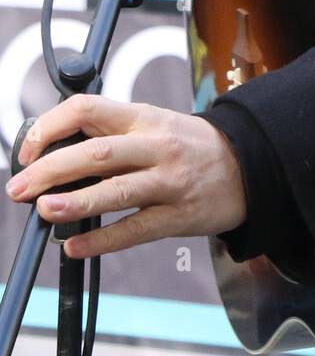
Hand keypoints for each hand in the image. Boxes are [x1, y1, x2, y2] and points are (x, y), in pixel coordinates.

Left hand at [4, 94, 246, 257]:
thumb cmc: (192, 145)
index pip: (87, 108)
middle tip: (20, 187)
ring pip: (115, 190)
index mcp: (143, 117)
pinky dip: (101, 241)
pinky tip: (75, 246)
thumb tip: (54, 154)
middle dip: (49, 169)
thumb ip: (111, 133)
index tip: (28, 152)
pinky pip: (134, 230)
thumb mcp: (154, 123)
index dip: (50, 127)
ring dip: (74, 203)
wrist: (250, 163)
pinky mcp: (178, 215)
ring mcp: (169, 181)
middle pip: (96, 152)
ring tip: (44, 211)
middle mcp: (156, 145)